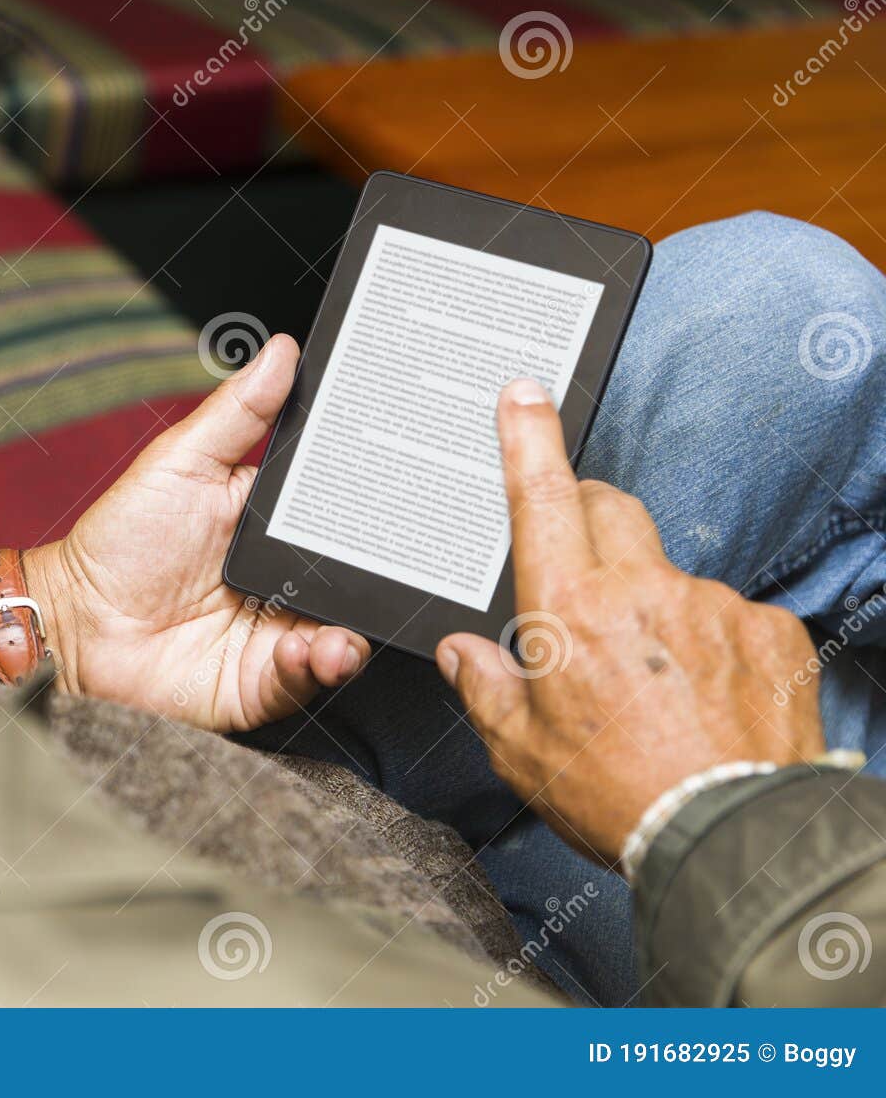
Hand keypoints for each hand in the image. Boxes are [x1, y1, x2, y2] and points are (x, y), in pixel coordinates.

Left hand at [26, 335, 368, 732]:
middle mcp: (290, 580)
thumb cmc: (121, 541)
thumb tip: (283, 349)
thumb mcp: (181, 462)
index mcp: (277, 525)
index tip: (415, 480)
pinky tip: (310, 647)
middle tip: (407, 564)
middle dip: (386, 574)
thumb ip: (238, 412)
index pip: (345, 510)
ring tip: (345, 628)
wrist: (74, 623)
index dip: (379, 500)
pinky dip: (317, 665)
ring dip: (356, 630)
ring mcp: (281, 633)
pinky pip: (305, 677)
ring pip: (345, 632)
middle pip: (358, 575)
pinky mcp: (264, 682)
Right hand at [435, 379, 824, 863]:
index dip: (528, 438)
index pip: (540, 498)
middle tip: (576, 565)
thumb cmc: (618, 797)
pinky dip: (712, 640)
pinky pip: (731, 614)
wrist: (732, 839)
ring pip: (671, 571)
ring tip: (655, 680)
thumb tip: (462, 653)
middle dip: (586, 514)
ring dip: (653, 601)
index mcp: (570, 610)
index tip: (524, 393)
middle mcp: (644, 590)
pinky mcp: (771, 630)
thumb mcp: (521, 750)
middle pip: (610, 506)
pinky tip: (707, 695)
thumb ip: (485, 687)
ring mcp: (715, 605)